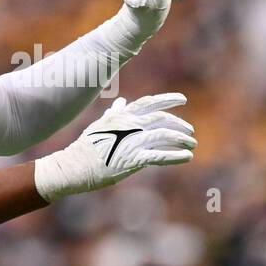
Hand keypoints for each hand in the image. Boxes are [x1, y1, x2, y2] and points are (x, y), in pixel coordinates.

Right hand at [33, 93, 196, 201]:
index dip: (168, 99)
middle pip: (162, 119)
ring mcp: (131, 141)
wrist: (74, 166)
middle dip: (179, 124)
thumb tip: (121, 101)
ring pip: (164, 136)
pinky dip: (176, 156)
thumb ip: (114, 113)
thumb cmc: (86, 147)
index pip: (150, 102)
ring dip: (182, 140)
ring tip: (192, 146)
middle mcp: (129, 125)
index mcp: (122, 115)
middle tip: (190, 131)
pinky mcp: (133, 159)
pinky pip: (160, 156)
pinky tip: (187, 157)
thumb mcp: (100, 125)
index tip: (182, 99)